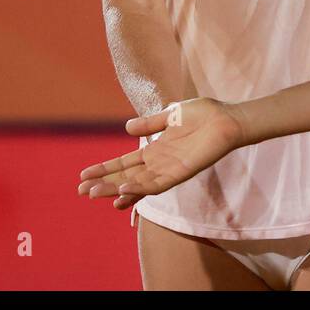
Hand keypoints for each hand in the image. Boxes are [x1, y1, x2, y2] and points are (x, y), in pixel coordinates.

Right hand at [76, 97, 244, 208]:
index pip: (124, 164)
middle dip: (104, 184)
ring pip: (137, 184)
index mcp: (155, 150)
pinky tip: (123, 189)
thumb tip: (127, 128)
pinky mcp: (182, 172)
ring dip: (116, 189)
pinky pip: (157, 184)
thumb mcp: (171, 115)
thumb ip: (150, 123)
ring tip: (94, 194)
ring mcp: (170, 169)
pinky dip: (140, 188)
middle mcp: (160, 163)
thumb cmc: (204, 114)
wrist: (227, 117)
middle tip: (81, 191)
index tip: (83, 177)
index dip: (104, 170)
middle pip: (126, 177)